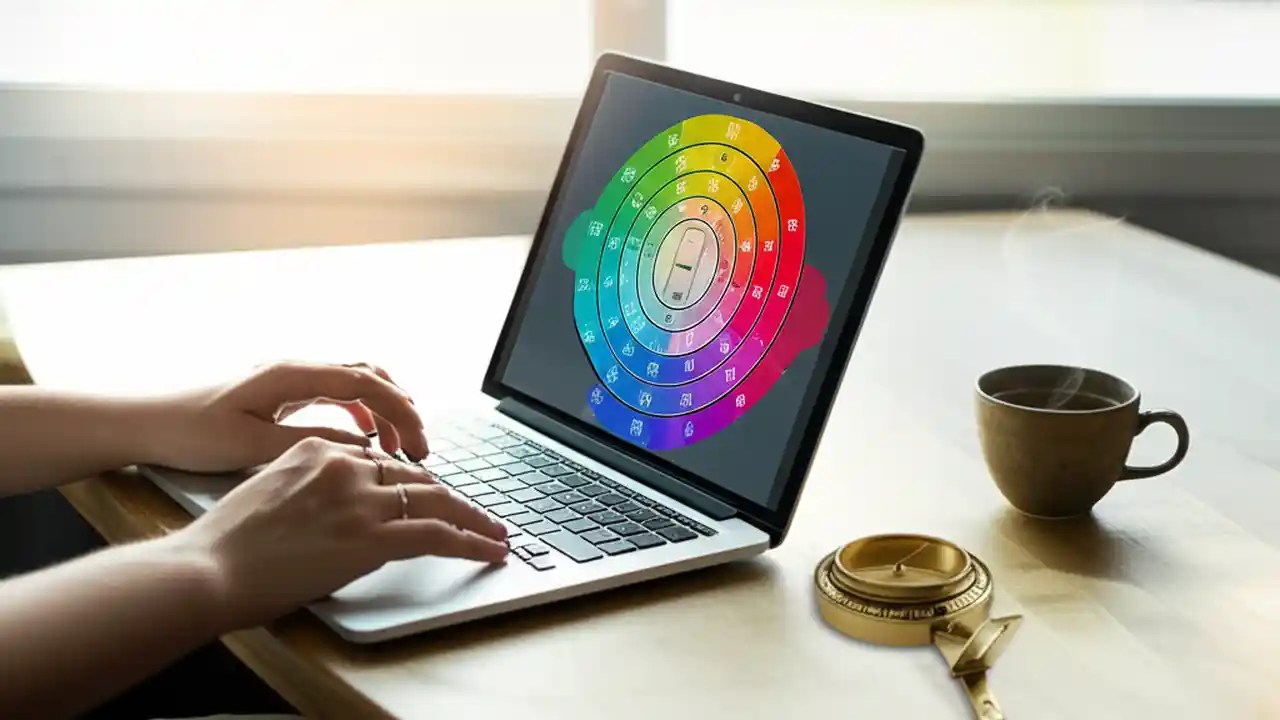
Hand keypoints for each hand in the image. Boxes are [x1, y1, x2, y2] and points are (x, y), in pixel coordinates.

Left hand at [140, 360, 429, 472]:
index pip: (365, 383)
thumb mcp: (253, 447)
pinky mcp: (282, 393)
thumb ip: (311, 444)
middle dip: (402, 410)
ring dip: (384, 411)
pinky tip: (365, 441)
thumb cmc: (190, 432)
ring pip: (356, 383)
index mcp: (291, 375)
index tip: (418, 443)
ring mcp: (289, 379)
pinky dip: (361, 414)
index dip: (400, 412)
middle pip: (369, 376)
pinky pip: (337, 395)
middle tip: (419, 448)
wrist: (145, 421)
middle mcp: (295, 369)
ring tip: (398, 447)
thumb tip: (362, 450)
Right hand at [174, 437, 508, 628]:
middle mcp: (346, 467)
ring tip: (496, 533)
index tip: (429, 493)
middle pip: (417, 477)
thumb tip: (328, 509)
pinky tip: (489, 550)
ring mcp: (362, 500)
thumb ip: (305, 488)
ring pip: (438, 501)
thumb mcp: (265, 492)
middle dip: (453, 497)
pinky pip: (438, 534)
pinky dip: (472, 542)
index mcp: (318, 450)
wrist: (208, 569)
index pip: (382, 461)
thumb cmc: (223, 545)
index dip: (412, 481)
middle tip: (476, 513)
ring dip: (475, 519)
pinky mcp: (373, 537)